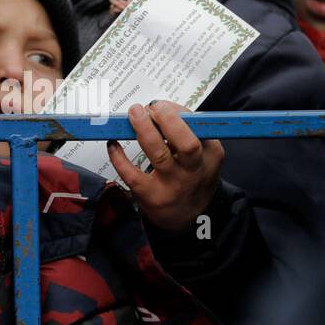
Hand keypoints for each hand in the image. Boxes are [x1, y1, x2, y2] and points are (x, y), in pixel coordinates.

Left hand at [108, 101, 222, 233]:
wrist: (187, 218)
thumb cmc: (192, 177)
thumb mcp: (204, 155)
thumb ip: (187, 131)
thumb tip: (159, 108)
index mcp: (210, 155)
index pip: (199, 129)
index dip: (177, 113)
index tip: (161, 106)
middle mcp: (194, 171)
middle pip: (186, 143)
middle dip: (167, 120)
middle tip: (150, 108)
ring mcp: (173, 185)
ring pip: (158, 154)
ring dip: (143, 129)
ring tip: (134, 114)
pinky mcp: (151, 196)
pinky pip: (132, 174)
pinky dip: (119, 156)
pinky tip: (113, 144)